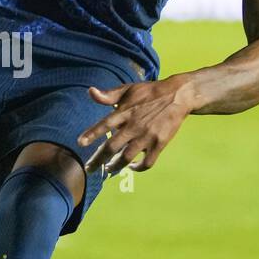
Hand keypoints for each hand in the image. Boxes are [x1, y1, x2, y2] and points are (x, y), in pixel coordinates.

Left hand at [77, 75, 192, 173]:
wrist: (178, 96)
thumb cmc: (150, 92)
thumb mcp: (128, 89)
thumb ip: (109, 95)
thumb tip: (90, 91)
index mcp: (126, 111)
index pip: (105, 124)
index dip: (92, 133)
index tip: (80, 143)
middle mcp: (135, 125)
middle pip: (112, 146)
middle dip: (98, 160)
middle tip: (89, 169)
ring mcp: (147, 136)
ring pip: (127, 157)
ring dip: (115, 166)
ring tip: (108, 169)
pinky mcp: (160, 143)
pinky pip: (147, 162)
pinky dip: (138, 168)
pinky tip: (131, 166)